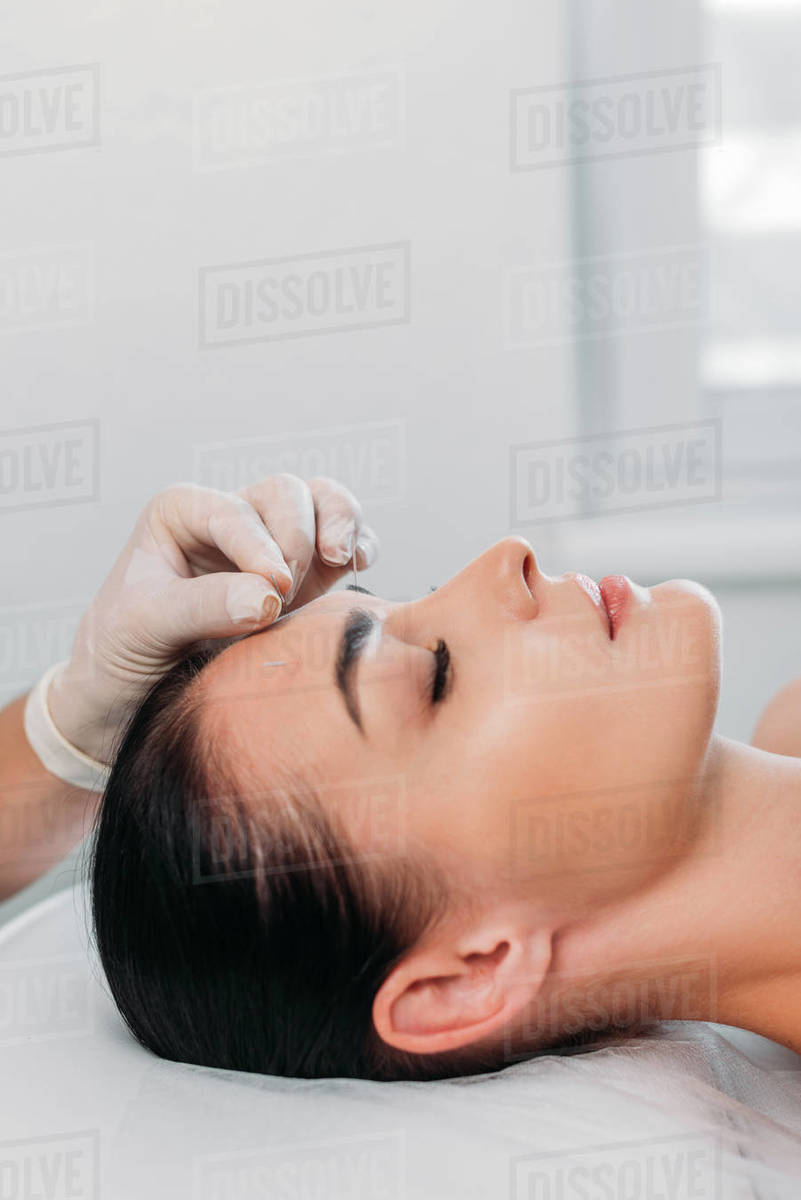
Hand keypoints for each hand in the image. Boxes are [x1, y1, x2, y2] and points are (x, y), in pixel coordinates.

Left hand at [48, 475, 378, 761]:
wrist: (136, 692)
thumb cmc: (126, 647)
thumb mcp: (146, 624)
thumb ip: (204, 607)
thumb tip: (269, 598)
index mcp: (183, 512)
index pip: (234, 511)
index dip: (259, 546)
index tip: (274, 591)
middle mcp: (232, 518)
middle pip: (285, 494)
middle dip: (296, 539)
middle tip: (286, 593)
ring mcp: (273, 544)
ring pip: (322, 502)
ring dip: (340, 525)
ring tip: (343, 560)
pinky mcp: (307, 575)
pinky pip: (345, 538)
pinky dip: (360, 543)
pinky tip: (360, 564)